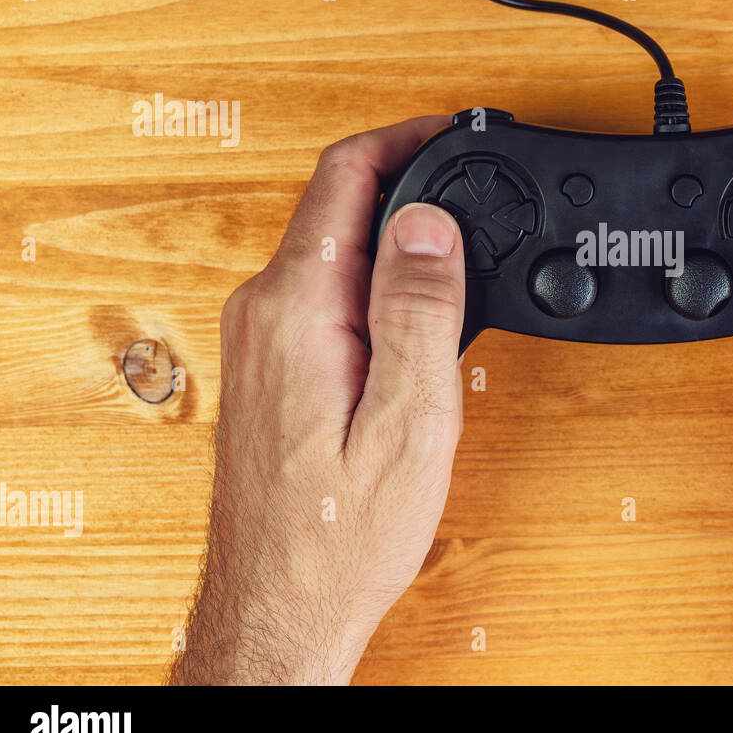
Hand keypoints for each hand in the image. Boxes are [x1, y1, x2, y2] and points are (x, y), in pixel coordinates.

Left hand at [171, 116, 464, 684]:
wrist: (282, 605)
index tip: (459, 127)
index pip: (345, 177)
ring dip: (393, 228)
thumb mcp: (408, 422)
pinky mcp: (267, 363)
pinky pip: (322, 287)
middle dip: (409, 179)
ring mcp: (258, 337)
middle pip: (337, 204)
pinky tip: (415, 296)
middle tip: (474, 176)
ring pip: (331, 245)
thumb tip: (431, 223)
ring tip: (459, 233)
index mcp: (297, 310)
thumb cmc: (343, 534)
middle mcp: (262, 312)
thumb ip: (421, 312)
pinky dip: (374, 273)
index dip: (407, 136)